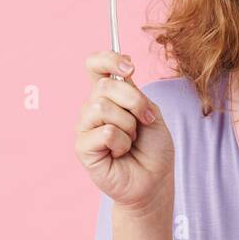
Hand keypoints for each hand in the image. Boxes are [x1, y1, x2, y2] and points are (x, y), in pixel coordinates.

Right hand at [74, 52, 174, 211]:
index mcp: (108, 96)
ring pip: (103, 107)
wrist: (155, 180)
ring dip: (129, 126)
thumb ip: (133, 92)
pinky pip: (105, 132)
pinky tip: (120, 154)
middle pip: (104, 85)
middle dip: (134, 102)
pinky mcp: (83, 148)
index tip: (130, 68)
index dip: (109, 59)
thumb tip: (120, 73)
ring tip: (131, 142)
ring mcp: (85, 127)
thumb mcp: (150, 112)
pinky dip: (122, 143)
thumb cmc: (153, 148)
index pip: (95, 65)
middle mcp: (92, 108)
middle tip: (145, 121)